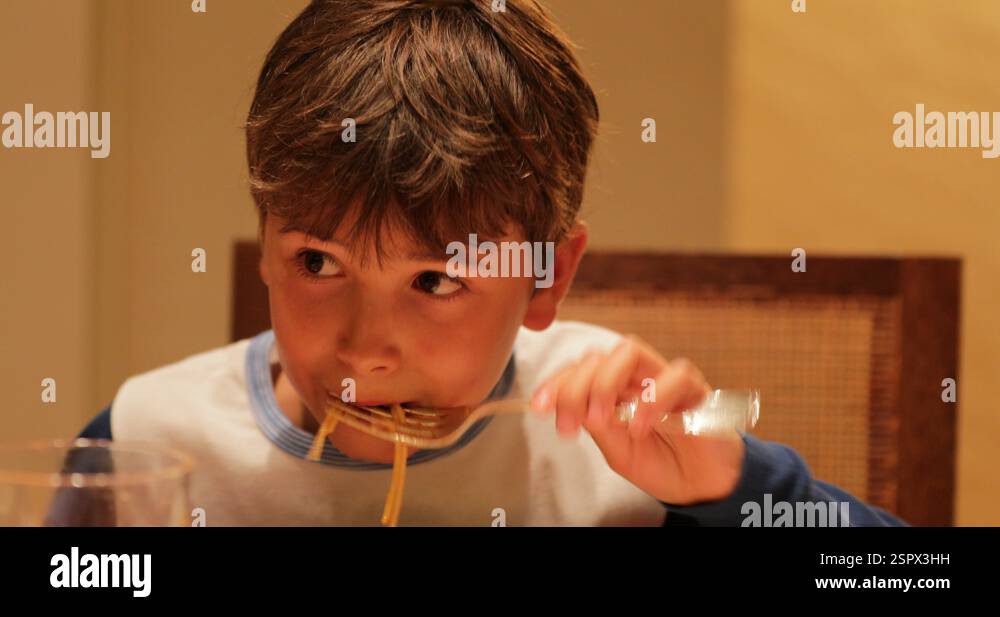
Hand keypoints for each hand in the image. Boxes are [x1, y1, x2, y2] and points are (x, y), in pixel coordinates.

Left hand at [529, 335, 744, 504]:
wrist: (701, 485)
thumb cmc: (659, 461)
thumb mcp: (616, 450)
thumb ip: (597, 426)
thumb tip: (574, 407)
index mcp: (614, 389)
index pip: (579, 370)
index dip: (556, 383)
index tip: (538, 406)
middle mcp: (636, 378)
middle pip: (598, 357)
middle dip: (575, 387)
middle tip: (572, 423)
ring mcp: (664, 379)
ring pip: (630, 351)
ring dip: (606, 383)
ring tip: (602, 419)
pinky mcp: (696, 389)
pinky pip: (673, 376)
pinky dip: (651, 400)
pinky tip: (640, 427)